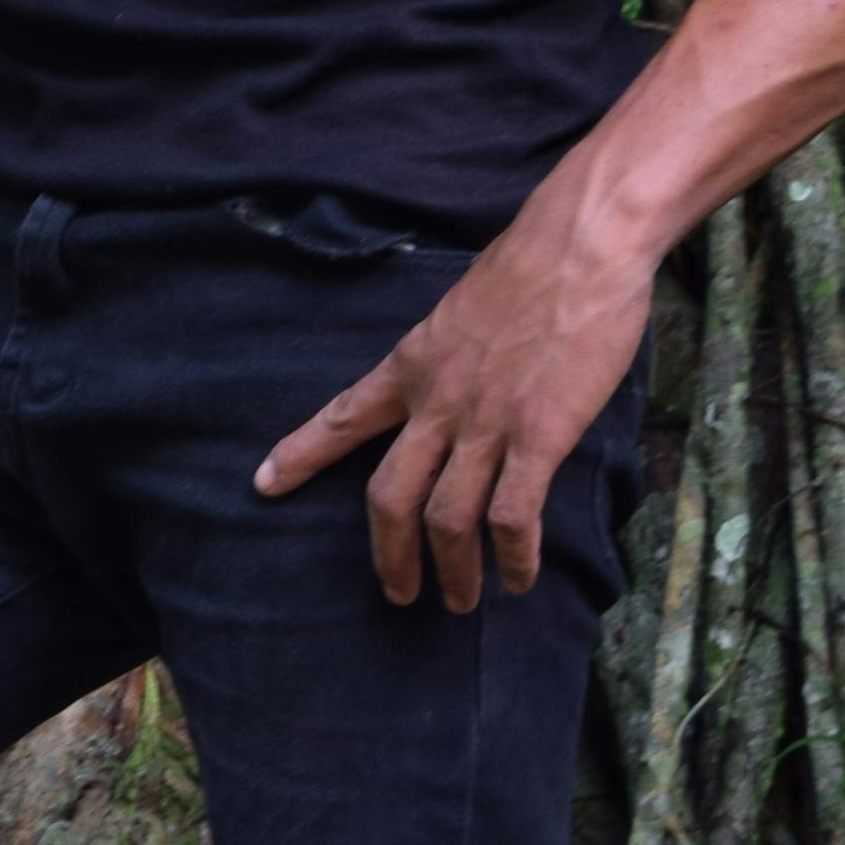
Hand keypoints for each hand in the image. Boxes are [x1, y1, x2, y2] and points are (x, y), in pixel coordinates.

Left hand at [253, 196, 654, 610]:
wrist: (580, 244)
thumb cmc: (532, 267)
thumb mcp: (462, 311)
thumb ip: (451, 357)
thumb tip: (460, 385)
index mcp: (411, 365)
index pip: (343, 417)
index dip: (301, 454)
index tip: (264, 484)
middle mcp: (436, 402)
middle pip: (389, 495)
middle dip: (389, 554)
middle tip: (398, 594)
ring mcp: (485, 422)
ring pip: (447, 517)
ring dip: (453, 570)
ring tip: (462, 600)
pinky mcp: (538, 436)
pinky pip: (512, 515)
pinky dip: (512, 556)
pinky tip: (518, 577)